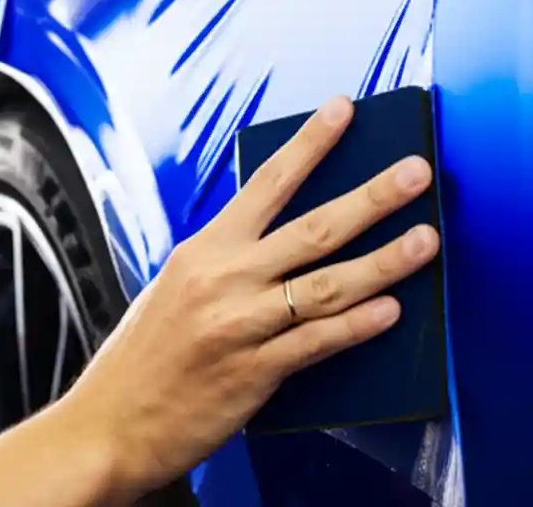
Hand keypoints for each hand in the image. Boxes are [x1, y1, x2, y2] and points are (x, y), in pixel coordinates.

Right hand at [56, 96, 439, 502]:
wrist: (108, 424)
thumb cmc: (146, 355)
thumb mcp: (177, 286)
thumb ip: (231, 259)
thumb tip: (293, 237)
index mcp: (205, 249)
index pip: (267, 183)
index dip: (310, 143)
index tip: (345, 108)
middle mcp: (225, 280)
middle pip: (313, 229)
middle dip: (371, 196)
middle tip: (416, 171)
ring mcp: (241, 326)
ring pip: (326, 285)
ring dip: (383, 261)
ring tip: (425, 240)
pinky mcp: (255, 373)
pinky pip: (317, 343)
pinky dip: (357, 327)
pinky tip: (392, 312)